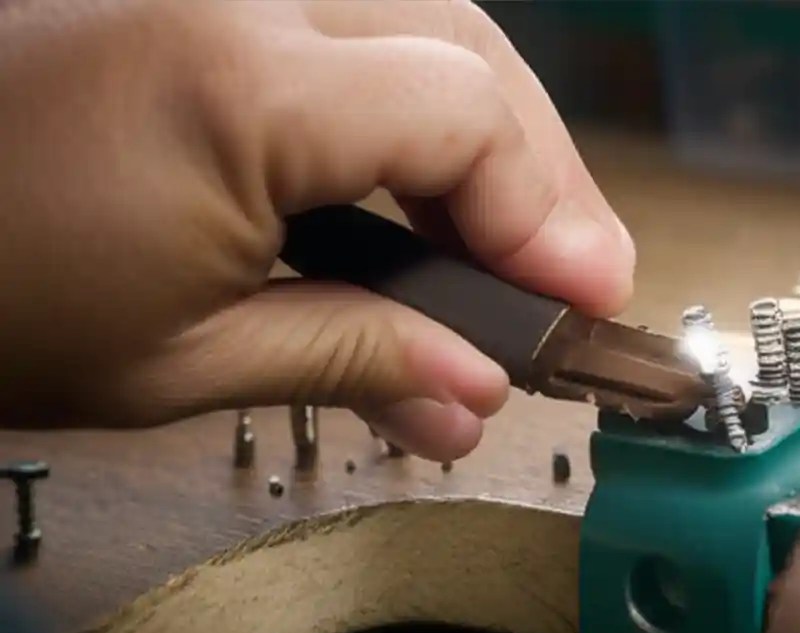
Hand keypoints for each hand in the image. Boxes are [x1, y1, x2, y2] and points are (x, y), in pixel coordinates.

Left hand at [0, 0, 632, 458]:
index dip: (547, 214)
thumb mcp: (178, 362)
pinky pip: (352, 28)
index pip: (465, 116)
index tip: (581, 302)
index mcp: (232, 83)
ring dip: (481, 134)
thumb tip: (477, 389)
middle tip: (565, 275)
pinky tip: (419, 192)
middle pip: (466, 46)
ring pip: (420, 22)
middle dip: (536, 169)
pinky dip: (408, 107)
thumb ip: (359, 361)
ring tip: (500, 244)